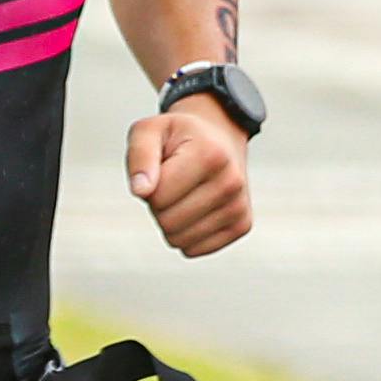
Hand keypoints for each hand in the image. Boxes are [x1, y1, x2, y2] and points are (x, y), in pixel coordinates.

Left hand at [126, 101, 252, 257]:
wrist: (219, 138)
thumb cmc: (177, 137)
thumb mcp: (149, 131)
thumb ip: (139, 156)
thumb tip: (141, 191)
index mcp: (210, 155)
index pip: (158, 197)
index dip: (148, 186)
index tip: (162, 167)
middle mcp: (231, 182)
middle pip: (168, 222)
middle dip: (159, 205)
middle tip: (172, 181)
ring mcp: (239, 207)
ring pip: (179, 240)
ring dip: (171, 221)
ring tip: (184, 193)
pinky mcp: (241, 226)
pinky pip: (193, 250)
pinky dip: (185, 234)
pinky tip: (196, 208)